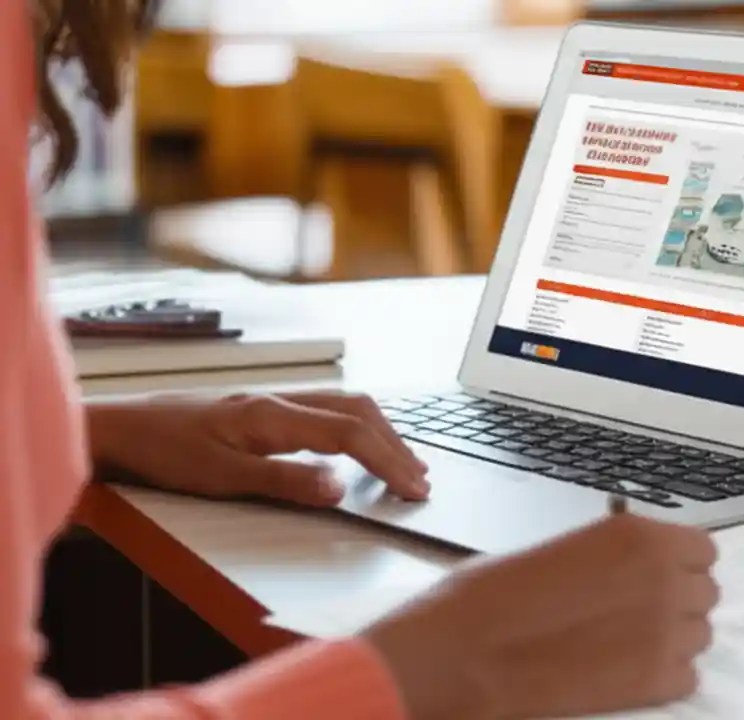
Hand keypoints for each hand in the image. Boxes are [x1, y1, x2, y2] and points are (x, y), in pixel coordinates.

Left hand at [87, 392, 428, 505]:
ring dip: (382, 432)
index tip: (412, 490)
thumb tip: (341, 488)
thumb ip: (284, 482)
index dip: (388, 462)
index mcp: (273, 416)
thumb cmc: (161, 452)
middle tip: (420, 481)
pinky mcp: (264, 408)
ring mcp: (273, 401)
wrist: (118, 427)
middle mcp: (280, 401)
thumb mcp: (220, 478)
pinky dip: (358, 426)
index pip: (350, 434)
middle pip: (359, 412)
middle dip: (396, 446)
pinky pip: (327, 409)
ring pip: (346, 406)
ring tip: (404, 463)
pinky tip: (359, 444)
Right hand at [364, 514, 718, 718]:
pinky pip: (687, 677)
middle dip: (678, 601)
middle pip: (705, 591)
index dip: (680, 563)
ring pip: (699, 635)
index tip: (662, 574)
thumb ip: (610, 555)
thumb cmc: (491, 596)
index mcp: (639, 536)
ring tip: (626, 644)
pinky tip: (624, 673)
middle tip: (638, 612)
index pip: (702, 549)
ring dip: (672, 639)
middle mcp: (663, 579)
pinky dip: (664, 678)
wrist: (463, 654)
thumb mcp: (559, 549)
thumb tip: (624, 567)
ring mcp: (665, 632)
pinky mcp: (655, 682)